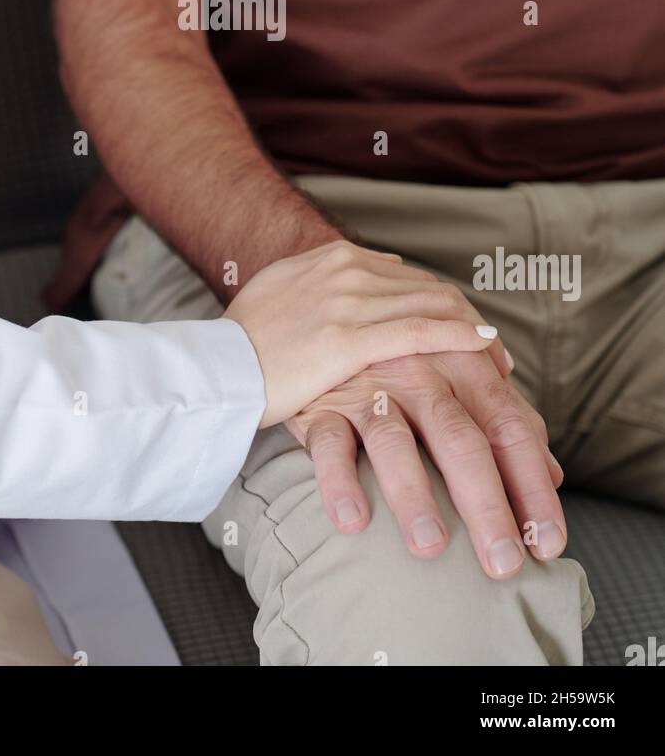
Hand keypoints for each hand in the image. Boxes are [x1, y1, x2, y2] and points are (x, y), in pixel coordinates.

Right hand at [223, 241, 504, 428]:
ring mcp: (349, 300)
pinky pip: (421, 330)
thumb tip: (375, 272)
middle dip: (469, 320)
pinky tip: (485, 350)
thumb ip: (328, 281)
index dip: (446, 306)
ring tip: (499, 363)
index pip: (410, 278)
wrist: (214, 366)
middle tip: (496, 356)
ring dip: (474, 334)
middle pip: (430, 289)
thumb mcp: (285, 291)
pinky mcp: (349, 337)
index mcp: (335, 257)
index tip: (467, 333)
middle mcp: (348, 269)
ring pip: (434, 306)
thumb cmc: (245, 338)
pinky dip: (459, 337)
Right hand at [289, 351, 566, 580]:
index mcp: (461, 362)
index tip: (548, 541)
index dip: (532, 485)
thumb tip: (553, 474)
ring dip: (414, 494)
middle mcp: (419, 371)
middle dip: (486, 504)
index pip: (508, 428)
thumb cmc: (403, 353)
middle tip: (504, 563)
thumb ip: (503, 415)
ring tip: (432, 548)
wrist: (321, 310)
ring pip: (395, 441)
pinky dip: (339, 480)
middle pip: (460, 439)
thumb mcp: (456, 369)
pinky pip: (328, 442)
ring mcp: (368, 385)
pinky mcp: (320, 402)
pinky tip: (353, 521)